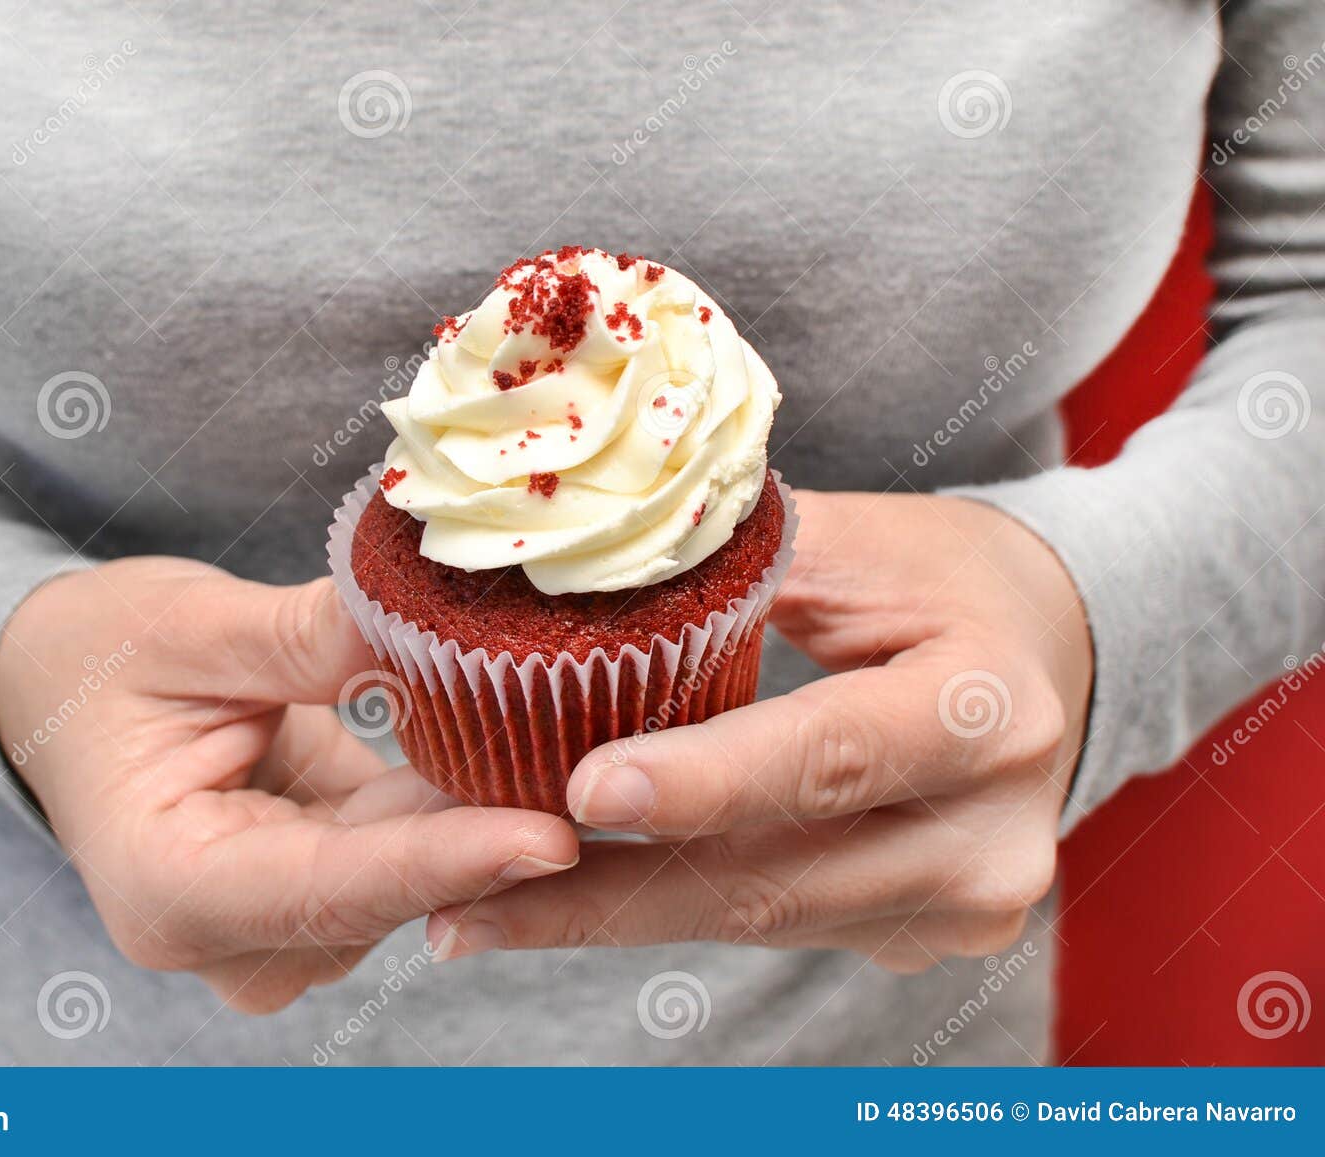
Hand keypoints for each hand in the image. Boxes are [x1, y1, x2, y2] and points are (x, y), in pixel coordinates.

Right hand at [0, 557, 577, 1010]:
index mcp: (169, 888)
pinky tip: (526, 746)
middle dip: (493, 833)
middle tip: (609, 768)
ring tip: (580, 741)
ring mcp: (270, 930)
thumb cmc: (96, 654)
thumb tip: (429, 624)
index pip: (332, 887)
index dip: (447, 861)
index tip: (553, 835)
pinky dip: (456, 801)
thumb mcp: (190, 629)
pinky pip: (403, 852)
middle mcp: (223, 937)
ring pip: (408, 879)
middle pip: (385, 895)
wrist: (55, 690)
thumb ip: (305, 637)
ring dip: (483, 813)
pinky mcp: (311, 901)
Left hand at [425, 492, 1091, 972]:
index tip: (581, 790)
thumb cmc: (943, 578)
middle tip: (469, 895)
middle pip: (775, 875)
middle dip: (609, 889)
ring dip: (617, 913)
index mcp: (987, 707)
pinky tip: (576, 899)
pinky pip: (775, 925)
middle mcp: (991, 833)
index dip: (703, 782)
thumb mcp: (856, 543)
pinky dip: (672, 907)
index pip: (828, 754)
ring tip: (485, 910)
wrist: (1050, 653)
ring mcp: (963, 904)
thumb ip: (730, 566)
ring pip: (760, 918)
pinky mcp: (924, 936)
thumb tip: (567, 572)